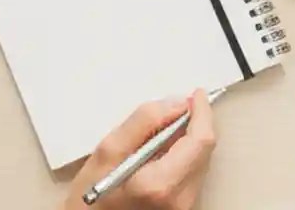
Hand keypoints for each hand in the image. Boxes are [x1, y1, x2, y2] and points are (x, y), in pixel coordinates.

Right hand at [61, 90, 216, 209]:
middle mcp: (180, 198)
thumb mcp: (107, 152)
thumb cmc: (89, 197)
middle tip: (177, 108)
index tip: (196, 95)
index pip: (200, 140)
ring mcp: (184, 205)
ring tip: (164, 132)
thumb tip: (176, 104)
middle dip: (196, 124)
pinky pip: (193, 173)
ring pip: (201, 161)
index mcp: (161, 183)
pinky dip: (184, 156)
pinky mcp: (183, 207)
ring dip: (190, 140)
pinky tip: (164, 152)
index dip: (202, 113)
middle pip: (204, 150)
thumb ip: (144, 122)